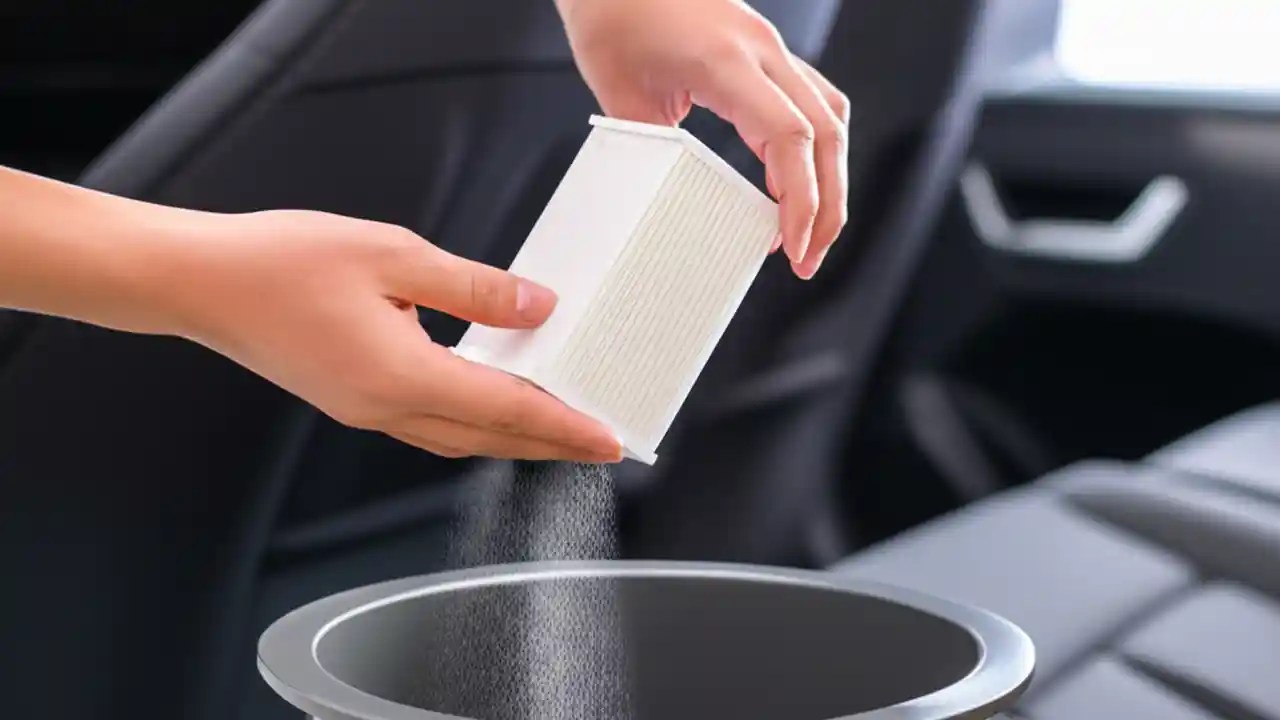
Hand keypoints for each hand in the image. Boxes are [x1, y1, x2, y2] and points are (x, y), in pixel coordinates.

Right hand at [160, 210, 622, 462]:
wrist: (201, 283)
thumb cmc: (281, 262)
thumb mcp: (392, 255)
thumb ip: (473, 286)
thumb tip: (536, 306)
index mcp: (401, 376)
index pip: (507, 410)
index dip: (565, 426)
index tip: (609, 439)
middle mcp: (386, 408)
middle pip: (490, 437)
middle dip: (550, 444)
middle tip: (599, 442)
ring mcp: (366, 411)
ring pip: (461, 436)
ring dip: (513, 436)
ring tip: (556, 425)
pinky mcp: (352, 400)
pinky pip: (430, 423)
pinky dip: (473, 419)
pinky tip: (487, 397)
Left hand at [558, 0, 849, 277]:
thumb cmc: (613, 17)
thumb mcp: (620, 95)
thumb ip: (655, 151)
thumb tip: (676, 205)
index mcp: (727, 62)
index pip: (791, 138)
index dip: (801, 201)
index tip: (791, 248)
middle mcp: (762, 51)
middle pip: (827, 135)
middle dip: (826, 206)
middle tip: (807, 259)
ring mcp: (769, 48)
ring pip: (830, 118)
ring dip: (830, 179)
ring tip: (810, 232)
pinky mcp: (765, 52)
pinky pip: (813, 100)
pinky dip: (816, 148)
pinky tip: (800, 181)